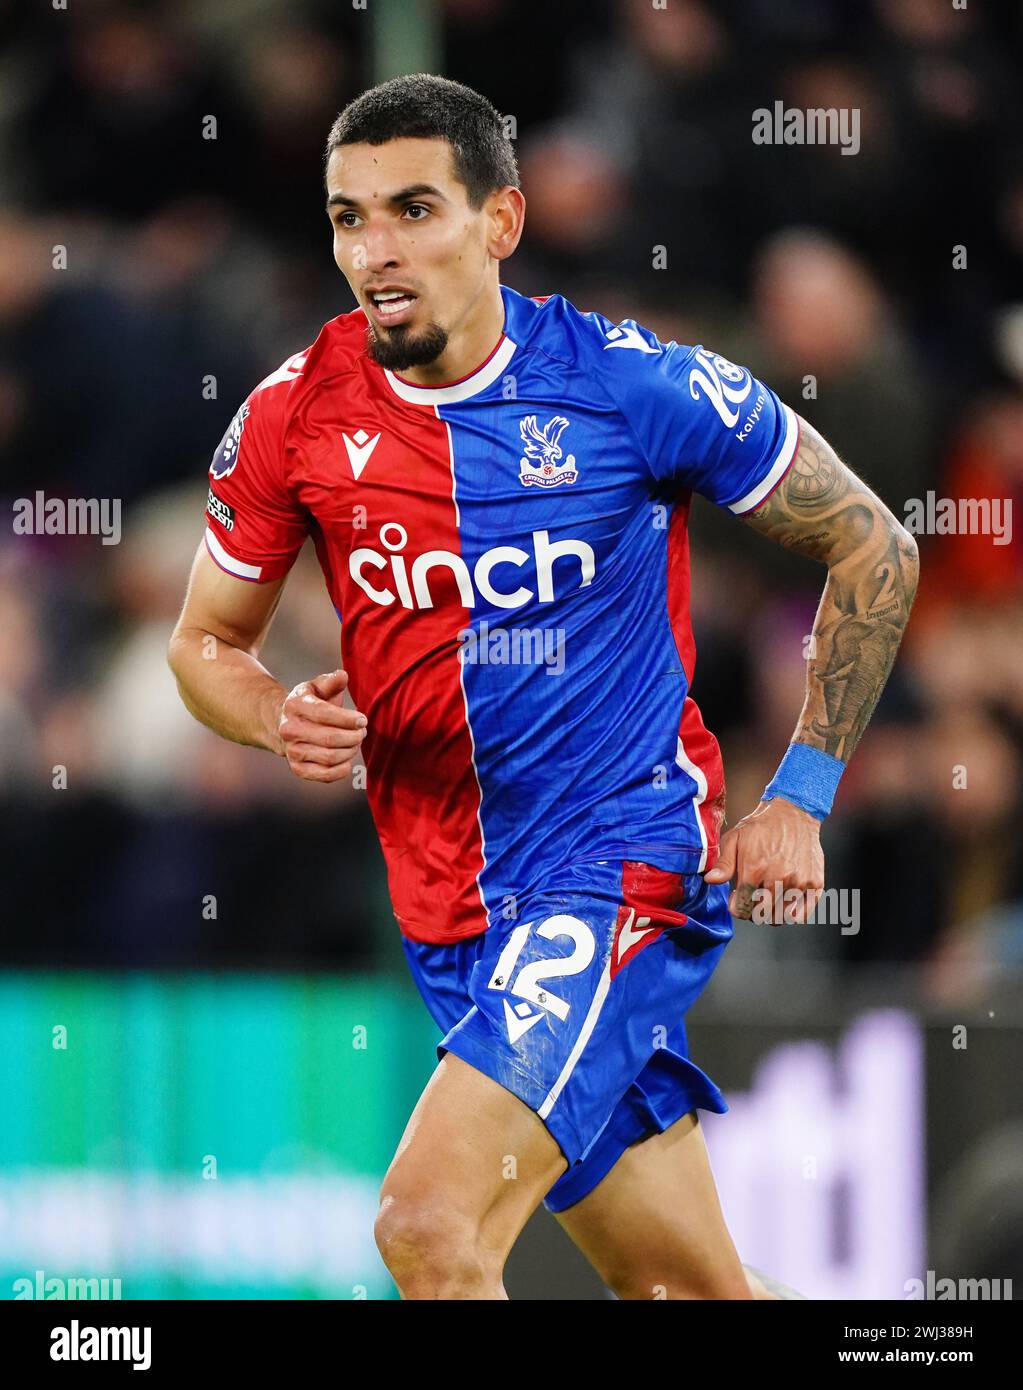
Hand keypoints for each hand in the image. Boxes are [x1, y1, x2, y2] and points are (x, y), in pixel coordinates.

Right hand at [271, 668, 366, 782]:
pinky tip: (348, 758)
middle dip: (354, 736)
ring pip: (331, 757)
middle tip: (362, 732)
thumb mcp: (317, 687)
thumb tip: (342, 675)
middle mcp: (289, 730)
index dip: (349, 719)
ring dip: (350, 751)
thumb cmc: (308, 703)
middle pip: (330, 739)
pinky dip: (343, 769)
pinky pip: (326, 775)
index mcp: (295, 706)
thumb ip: (330, 681)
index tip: (363, 720)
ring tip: (356, 742)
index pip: (324, 714)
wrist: (284, 724)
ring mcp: (292, 751)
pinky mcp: (298, 769)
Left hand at [703, 798, 823, 921]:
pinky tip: (784, 904)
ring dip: (770, 914)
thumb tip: (711, 881)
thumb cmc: (762, 826)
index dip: (737, 908)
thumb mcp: (734, 839)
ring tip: (767, 899)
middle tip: (752, 899)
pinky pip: (802, 915)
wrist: (793, 812)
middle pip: (761, 915)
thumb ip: (723, 864)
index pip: (743, 907)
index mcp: (755, 868)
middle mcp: (778, 878)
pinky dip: (791, 915)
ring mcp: (799, 882)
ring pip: (780, 917)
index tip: (737, 900)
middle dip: (752, 911)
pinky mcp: (815, 884)